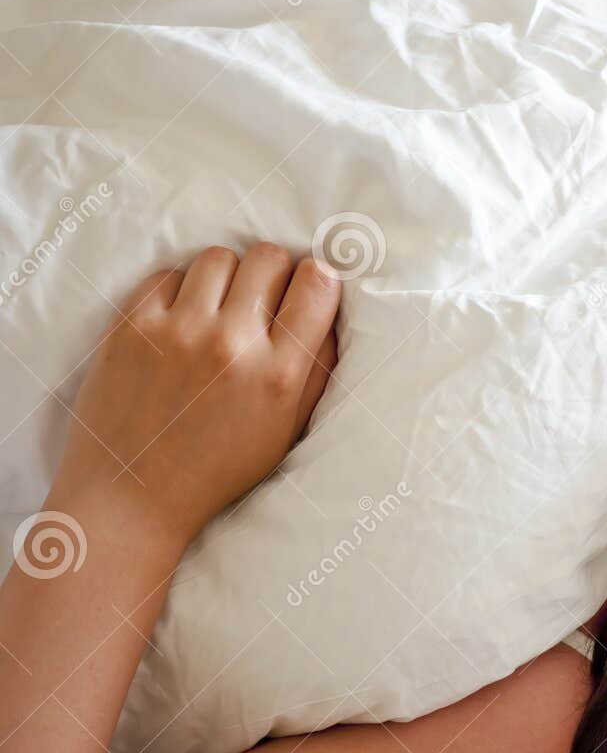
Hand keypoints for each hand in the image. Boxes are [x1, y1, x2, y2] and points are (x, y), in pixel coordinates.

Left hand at [50, 244, 340, 549]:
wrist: (132, 495)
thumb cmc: (219, 466)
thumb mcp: (288, 427)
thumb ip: (317, 367)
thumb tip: (330, 306)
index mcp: (279, 375)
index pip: (317, 283)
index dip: (317, 278)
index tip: (307, 290)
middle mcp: (231, 346)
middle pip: (268, 257)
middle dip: (273, 272)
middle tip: (262, 301)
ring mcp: (177, 332)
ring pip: (218, 257)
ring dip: (226, 277)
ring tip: (218, 308)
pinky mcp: (130, 327)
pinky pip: (167, 274)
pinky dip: (179, 290)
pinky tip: (181, 320)